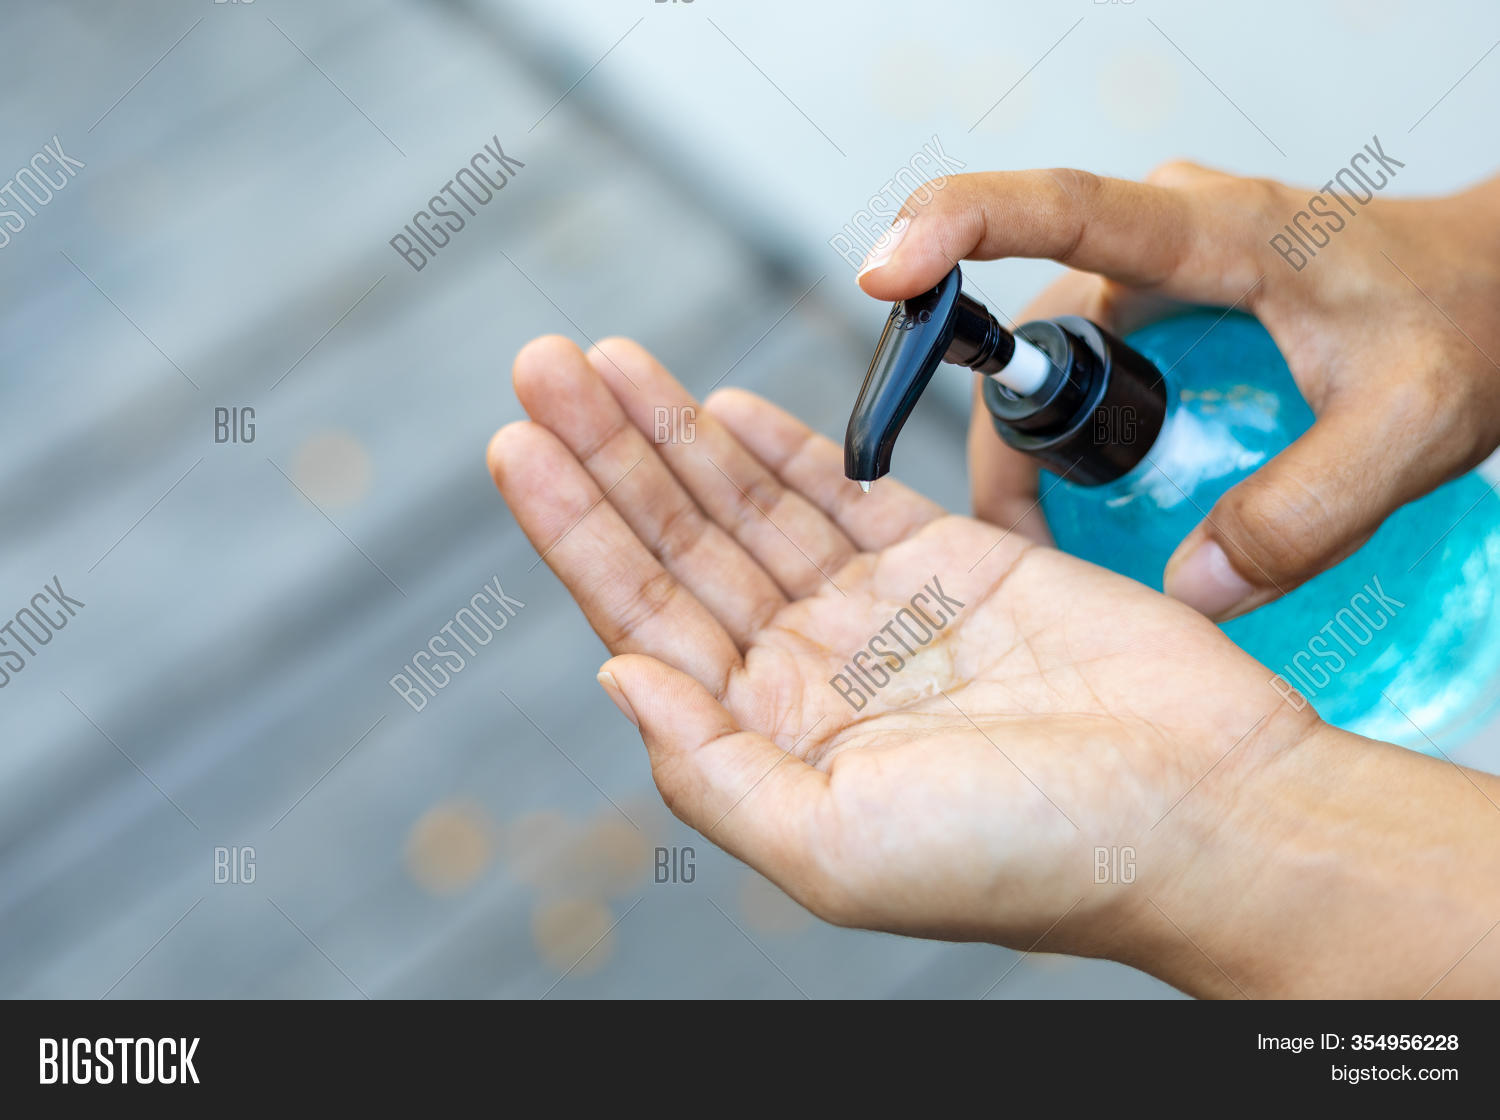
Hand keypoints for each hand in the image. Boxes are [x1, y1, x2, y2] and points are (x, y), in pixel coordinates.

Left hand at [486, 334, 1328, 989]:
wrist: (1199, 813)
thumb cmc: (1029, 859)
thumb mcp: (834, 849)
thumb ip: (710, 771)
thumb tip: (614, 677)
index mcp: (771, 741)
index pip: (643, 618)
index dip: (576, 531)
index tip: (516, 447)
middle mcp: (812, 673)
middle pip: (682, 545)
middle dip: (608, 454)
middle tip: (541, 366)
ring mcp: (881, 612)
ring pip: (752, 506)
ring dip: (679, 432)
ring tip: (604, 361)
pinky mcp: (955, 561)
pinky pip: (851, 492)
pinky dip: (787, 447)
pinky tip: (726, 407)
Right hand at [856, 165, 1499, 620]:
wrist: (1499, 286)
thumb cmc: (1468, 325)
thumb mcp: (1410, 430)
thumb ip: (1304, 514)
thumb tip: (1185, 589)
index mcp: (1219, 231)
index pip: (1062, 206)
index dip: (958, 225)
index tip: (884, 267)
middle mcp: (1167, 230)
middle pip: (1032, 327)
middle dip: (1006, 438)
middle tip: (1020, 545)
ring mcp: (1157, 263)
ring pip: (1049, 358)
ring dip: (1034, 449)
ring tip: (1055, 540)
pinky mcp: (1161, 299)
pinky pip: (1081, 368)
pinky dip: (1068, 438)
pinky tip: (1096, 501)